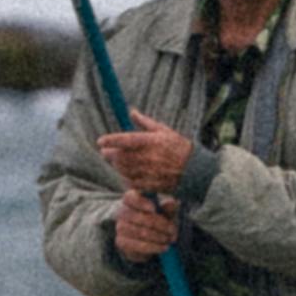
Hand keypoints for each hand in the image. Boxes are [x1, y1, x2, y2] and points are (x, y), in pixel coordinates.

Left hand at [100, 122, 194, 244]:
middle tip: (106, 152)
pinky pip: (131, 182)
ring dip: (117, 165)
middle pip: (121, 156)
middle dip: (110, 154)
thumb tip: (131, 111)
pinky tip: (127, 173)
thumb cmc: (179, 147)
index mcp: (152, 141)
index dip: (111, 140)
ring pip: (124, 170)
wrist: (195, 170)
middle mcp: (149, 157)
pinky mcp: (151, 185)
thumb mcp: (164, 131)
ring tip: (117, 161)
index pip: (125, 140)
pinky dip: (126, 177)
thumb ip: (145, 122)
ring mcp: (150, 172)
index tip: (100, 141)